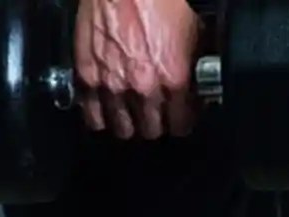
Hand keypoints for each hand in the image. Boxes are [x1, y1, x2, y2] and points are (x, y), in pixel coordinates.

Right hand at [75, 0, 201, 138]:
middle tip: (156, 116)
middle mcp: (144, 88)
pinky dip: (100, 118)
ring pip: (123, 129)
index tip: (180, 118)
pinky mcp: (88, 77)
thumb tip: (200, 84)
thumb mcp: (194, 33)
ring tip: (132, 118)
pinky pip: (92, 116)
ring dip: (129, 125)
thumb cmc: (158, 1)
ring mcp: (113, 85)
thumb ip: (197, 67)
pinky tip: (107, 115)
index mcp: (174, 80)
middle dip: (156, 125)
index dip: (182, 122)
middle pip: (152, 131)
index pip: (181, 125)